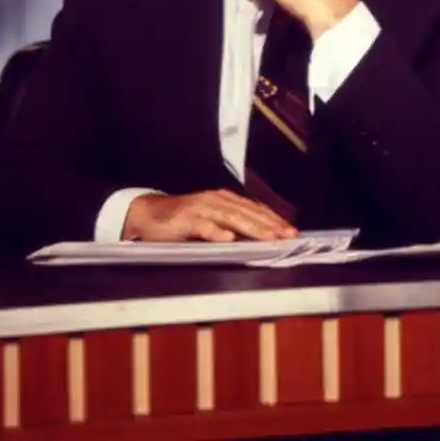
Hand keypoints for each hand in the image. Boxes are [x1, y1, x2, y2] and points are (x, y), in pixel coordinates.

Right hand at [121, 190, 297, 241]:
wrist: (148, 214)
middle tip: (288, 236)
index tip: (292, 231)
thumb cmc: (183, 219)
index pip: (255, 209)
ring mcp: (201, 209)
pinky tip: (229, 239)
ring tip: (269, 238)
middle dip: (270, 225)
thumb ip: (233, 226)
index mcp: (225, 200)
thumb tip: (260, 238)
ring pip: (231, 218)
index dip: (274, 220)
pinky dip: (216, 232)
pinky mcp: (185, 220)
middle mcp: (216, 201)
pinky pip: (203, 226)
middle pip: (248, 213)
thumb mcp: (212, 220)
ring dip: (252, 228)